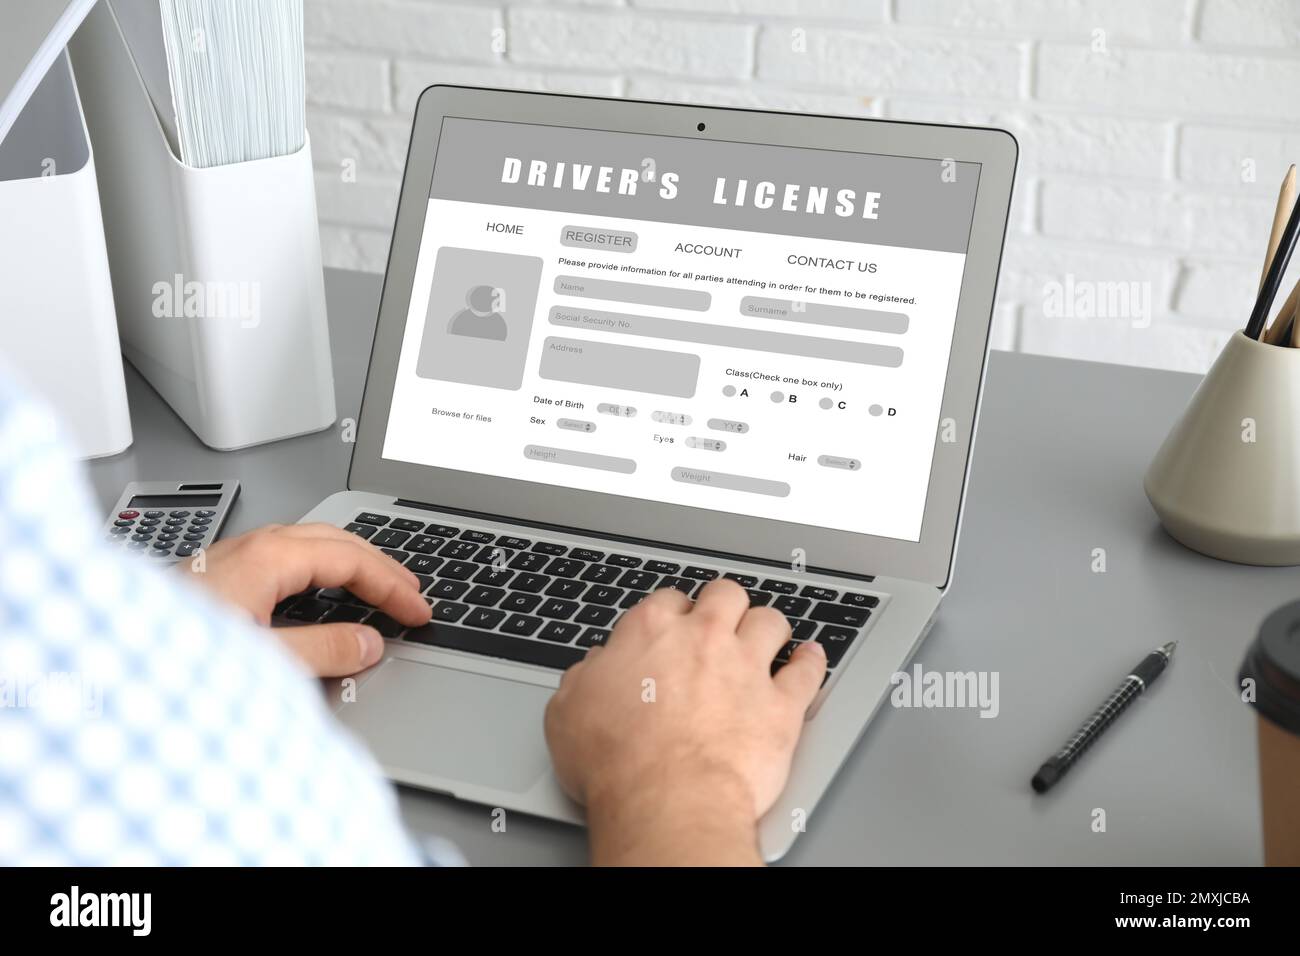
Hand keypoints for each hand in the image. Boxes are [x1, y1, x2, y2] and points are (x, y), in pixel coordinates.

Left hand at [179, 523, 430, 676]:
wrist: (98, 658)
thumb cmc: (165, 656)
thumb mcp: (260, 660)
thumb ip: (321, 651)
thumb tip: (368, 644)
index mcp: (268, 557)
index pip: (352, 559)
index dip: (394, 585)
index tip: (420, 612)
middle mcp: (250, 547)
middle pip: (336, 540)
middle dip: (381, 565)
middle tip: (413, 593)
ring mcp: (232, 557)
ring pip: (310, 545)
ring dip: (352, 564)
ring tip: (379, 589)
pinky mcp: (218, 576)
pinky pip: (287, 558)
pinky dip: (322, 571)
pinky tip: (322, 594)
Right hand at [544, 579, 826, 865]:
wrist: (666, 800)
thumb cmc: (617, 762)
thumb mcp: (568, 712)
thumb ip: (585, 679)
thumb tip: (593, 669)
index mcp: (650, 632)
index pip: (668, 600)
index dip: (673, 612)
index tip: (674, 626)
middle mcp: (704, 638)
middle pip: (726, 595)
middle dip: (724, 604)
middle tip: (721, 620)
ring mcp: (747, 668)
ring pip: (771, 622)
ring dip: (768, 627)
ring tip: (767, 635)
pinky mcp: (781, 705)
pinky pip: (808, 672)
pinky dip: (811, 663)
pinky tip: (809, 659)